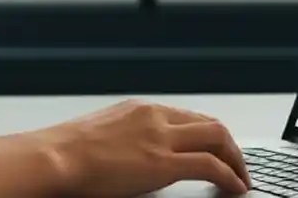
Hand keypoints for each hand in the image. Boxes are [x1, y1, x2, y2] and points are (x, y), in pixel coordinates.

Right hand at [39, 99, 252, 196]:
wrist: (56, 156)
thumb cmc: (67, 151)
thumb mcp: (103, 133)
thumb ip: (127, 139)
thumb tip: (135, 156)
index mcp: (141, 109)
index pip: (189, 116)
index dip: (209, 135)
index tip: (216, 149)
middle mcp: (156, 117)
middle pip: (210, 124)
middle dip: (230, 146)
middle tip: (237, 166)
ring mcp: (162, 138)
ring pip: (218, 138)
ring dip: (236, 161)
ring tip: (241, 180)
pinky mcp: (163, 163)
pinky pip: (210, 166)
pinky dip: (230, 176)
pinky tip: (235, 188)